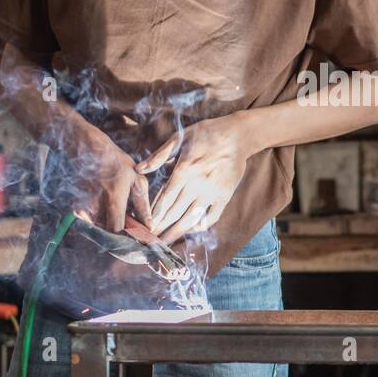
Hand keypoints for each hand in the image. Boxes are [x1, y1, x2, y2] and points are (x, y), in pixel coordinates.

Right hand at [73, 135, 152, 231]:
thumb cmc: (115, 161)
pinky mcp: (76, 206)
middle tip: (129, 226)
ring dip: (109, 225)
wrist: (86, 148)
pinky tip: (105, 207)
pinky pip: (90, 220)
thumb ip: (142, 204)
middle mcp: (96, 205)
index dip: (127, 238)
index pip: (117, 231)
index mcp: (113, 198)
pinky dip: (99, 218)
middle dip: (119, 233)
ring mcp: (83, 206)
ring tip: (117, 212)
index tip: (136, 238)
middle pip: (107, 232)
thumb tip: (150, 225)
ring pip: (100, 227)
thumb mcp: (136, 178)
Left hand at [137, 115, 253, 243]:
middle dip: (161, 228)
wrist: (238, 135)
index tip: (144, 227)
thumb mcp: (180, 138)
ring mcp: (212, 192)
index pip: (165, 199)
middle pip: (175, 212)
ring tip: (165, 243)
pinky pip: (212, 216)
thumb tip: (139, 169)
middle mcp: (198, 185)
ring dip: (177, 232)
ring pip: (191, 218)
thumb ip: (159, 155)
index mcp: (184, 170)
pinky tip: (191, 230)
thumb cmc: (206, 133)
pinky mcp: (225, 196)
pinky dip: (201, 226)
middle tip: (149, 241)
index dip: (154, 215)